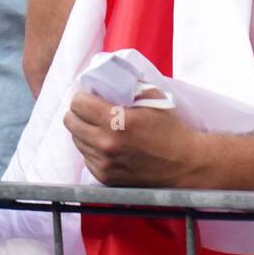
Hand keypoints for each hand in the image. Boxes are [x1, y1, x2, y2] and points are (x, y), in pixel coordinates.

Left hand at [64, 87, 210, 187]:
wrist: (183, 164)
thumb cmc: (170, 129)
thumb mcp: (154, 98)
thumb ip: (129, 85)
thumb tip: (109, 77)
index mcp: (116, 121)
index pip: (78, 104)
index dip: (82, 96)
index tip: (90, 95)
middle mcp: (105, 144)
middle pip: (70, 122)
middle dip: (79, 112)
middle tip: (91, 109)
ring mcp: (103, 163)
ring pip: (76, 140)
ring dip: (84, 130)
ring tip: (100, 127)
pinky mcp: (105, 177)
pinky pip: (86, 157)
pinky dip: (92, 148)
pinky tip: (107, 144)